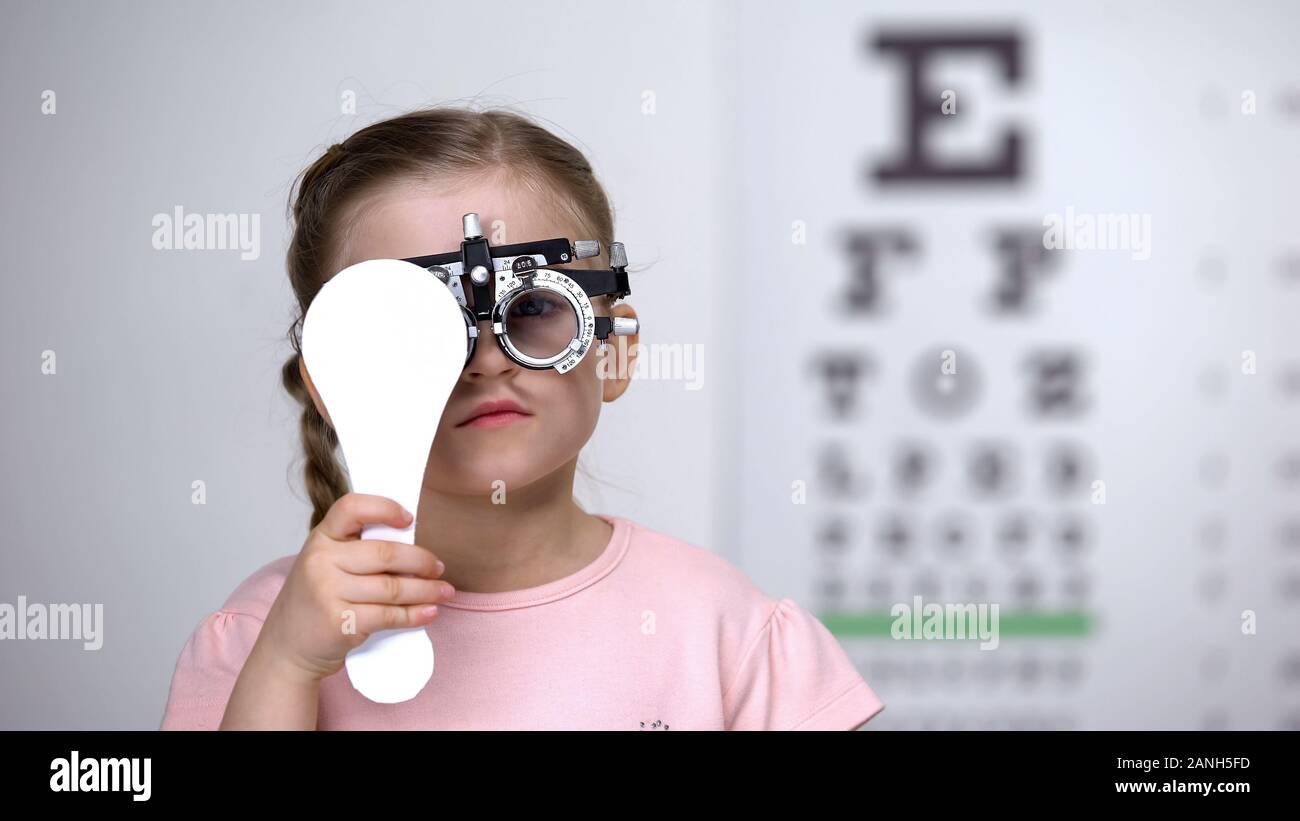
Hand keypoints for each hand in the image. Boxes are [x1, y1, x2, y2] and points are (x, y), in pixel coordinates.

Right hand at [255, 492, 453, 683]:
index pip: (352, 508)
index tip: (409, 519)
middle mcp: (321, 561)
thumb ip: (357, 551)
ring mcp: (328, 592)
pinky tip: (429, 612)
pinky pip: (389, 615)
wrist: (286, 647)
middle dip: (421, 561)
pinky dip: (415, 615)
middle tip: (439, 567)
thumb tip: (414, 547)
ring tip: (444, 592)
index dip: (385, 508)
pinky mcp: (340, 622)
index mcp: (320, 538)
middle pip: (385, 553)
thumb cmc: (314, 601)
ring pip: (393, 588)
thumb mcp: (325, 564)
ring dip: (427, 590)